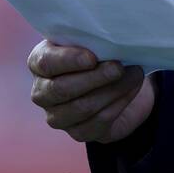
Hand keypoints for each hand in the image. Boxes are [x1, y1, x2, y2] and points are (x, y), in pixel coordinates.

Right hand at [27, 40, 155, 143]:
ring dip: (112, 90)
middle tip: (119, 67)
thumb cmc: (99, 54)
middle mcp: (42, 92)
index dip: (68, 61)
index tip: (92, 57)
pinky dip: (119, 104)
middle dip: (94, 78)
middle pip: (62, 89)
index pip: (45, 63)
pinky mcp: (78, 132)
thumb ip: (91, 39)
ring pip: (82, 107)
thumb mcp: (91, 41)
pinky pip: (98, 122)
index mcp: (39, 63)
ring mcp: (58, 116)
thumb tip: (109, 40)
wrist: (115, 82)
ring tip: (134, 75)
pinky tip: (131, 90)